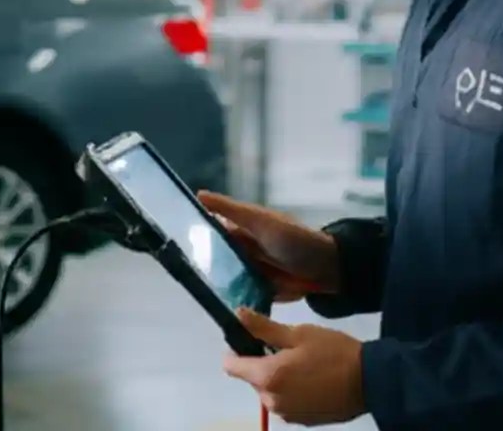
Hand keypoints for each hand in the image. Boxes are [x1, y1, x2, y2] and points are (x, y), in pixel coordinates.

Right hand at [198, 191, 339, 301]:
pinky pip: (240, 294)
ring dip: (215, 284)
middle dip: (201, 265)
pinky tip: (217, 305)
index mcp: (242, 229)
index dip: (194, 235)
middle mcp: (243, 249)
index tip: (176, 244)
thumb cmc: (294, 239)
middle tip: (185, 273)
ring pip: (225, 277)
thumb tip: (199, 195)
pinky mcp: (259, 290)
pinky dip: (231, 298)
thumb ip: (231, 210)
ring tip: (198, 293)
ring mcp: (251, 271)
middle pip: (215, 257)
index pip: (211, 231)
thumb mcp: (260, 221)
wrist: (326, 269)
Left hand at [224, 309, 366, 425]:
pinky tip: (312, 380)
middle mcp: (271, 400)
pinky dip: (291, 390)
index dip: (236, 349)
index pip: (231, 366)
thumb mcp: (299, 333)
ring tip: (304, 364)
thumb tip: (238, 315)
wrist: (371, 382)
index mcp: (267, 377)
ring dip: (277, 377)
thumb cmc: (334, 352)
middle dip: (263, 362)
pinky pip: (285, 401)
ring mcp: (286, 414)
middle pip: (252, 378)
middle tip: (289, 348)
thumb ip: (264, 328)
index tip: (253, 339)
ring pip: (269, 390)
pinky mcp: (301, 421)